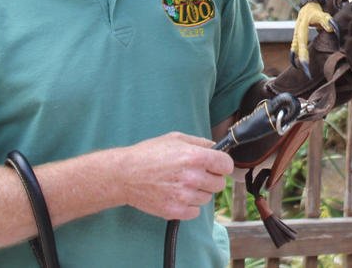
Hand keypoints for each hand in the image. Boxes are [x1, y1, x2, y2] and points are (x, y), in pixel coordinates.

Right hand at [115, 132, 232, 219]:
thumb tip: (216, 147)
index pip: (226, 165)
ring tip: (182, 184)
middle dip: (211, 178)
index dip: (222, 165)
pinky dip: (189, 205)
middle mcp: (192, 177)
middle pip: (219, 184)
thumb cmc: (148, 154)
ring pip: (207, 198)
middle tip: (196, 175)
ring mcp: (184, 196)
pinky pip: (195, 212)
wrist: (125, 175)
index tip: (217, 166)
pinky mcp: (175, 211)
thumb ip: (199, 142)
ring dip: (199, 192)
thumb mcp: (175, 138)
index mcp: (195, 157)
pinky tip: (177, 195)